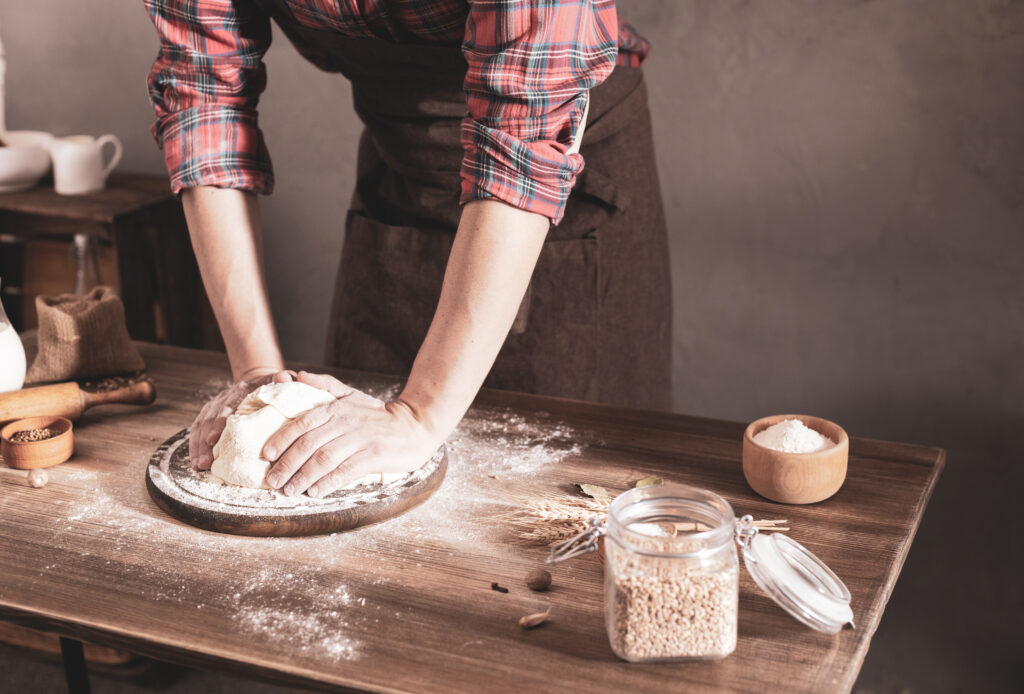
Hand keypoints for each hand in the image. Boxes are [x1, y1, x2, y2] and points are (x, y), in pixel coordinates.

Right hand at [189, 368, 293, 469]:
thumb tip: (283, 377)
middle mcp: (224, 397)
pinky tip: (196, 464)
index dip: (220, 422)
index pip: (228, 405)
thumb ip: (283, 380)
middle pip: (210, 419)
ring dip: (198, 448)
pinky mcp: (209, 415)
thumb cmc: (272, 388)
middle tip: (206, 462)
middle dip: (205, 442)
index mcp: (241, 390)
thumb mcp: (279, 383)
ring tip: (199, 466)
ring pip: (200, 426)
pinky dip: (196, 447)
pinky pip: (197, 432)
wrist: (257, 383)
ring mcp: (214, 406)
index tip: (213, 439)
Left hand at [262, 372, 441, 497]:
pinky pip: (345, 471)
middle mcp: (345, 422)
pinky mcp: (373, 456)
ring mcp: (360, 439)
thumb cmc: (379, 415)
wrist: (415, 425)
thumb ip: (325, 385)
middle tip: (272, 481)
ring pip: (323, 460)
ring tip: (289, 491)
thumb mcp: (352, 395)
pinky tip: (315, 493)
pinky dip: (327, 483)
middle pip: (308, 444)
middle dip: (286, 465)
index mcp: (336, 409)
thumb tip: (299, 375)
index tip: (266, 455)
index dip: (281, 440)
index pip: (301, 424)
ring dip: (302, 478)